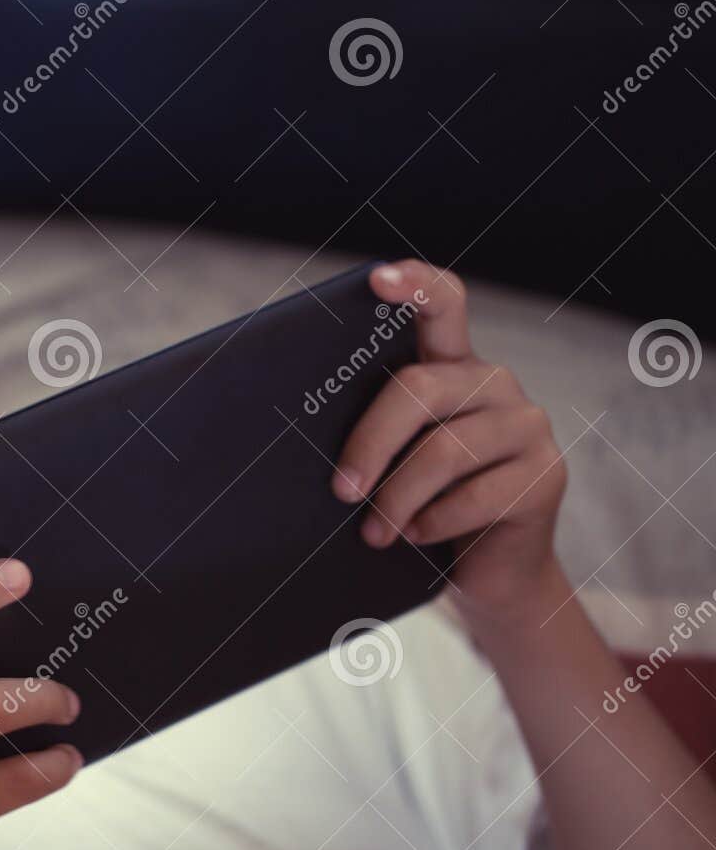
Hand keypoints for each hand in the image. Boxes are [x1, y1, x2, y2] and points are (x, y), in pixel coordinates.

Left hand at [332, 259, 567, 621]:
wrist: (487, 571)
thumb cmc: (421, 506)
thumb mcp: (392, 462)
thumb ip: (370, 431)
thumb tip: (302, 435)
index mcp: (452, 367)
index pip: (443, 306)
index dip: (415, 285)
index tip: (376, 279)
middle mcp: (494, 384)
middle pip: (421, 388)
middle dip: (370, 443)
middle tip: (341, 490)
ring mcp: (526, 427)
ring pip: (446, 449)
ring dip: (397, 498)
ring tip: (373, 533)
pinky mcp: (546, 475)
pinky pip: (479, 494)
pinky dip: (434, 521)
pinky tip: (415, 536)